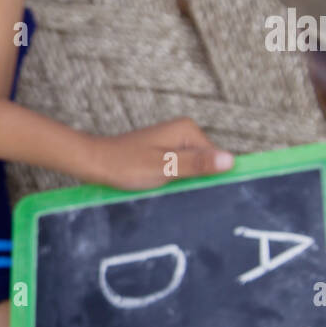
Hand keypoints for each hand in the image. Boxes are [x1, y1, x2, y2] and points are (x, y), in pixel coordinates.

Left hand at [87, 116, 233, 190]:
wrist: (95, 163)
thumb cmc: (126, 165)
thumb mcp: (164, 167)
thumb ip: (196, 164)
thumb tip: (230, 160)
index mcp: (187, 131)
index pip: (217, 157)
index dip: (214, 177)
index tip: (209, 195)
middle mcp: (183, 132)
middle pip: (207, 162)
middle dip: (201, 180)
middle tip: (188, 196)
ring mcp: (173, 142)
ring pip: (194, 167)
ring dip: (188, 182)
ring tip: (176, 193)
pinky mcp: (164, 153)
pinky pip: (181, 169)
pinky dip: (177, 180)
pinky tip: (169, 190)